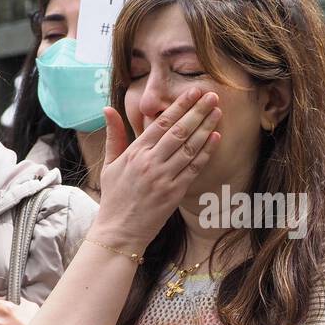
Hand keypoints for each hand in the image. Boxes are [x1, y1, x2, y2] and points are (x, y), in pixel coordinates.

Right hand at [91, 88, 220, 252]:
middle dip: (197, 111)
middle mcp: (150, 162)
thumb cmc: (115, 197)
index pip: (161, 123)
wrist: (119, 231)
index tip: (193, 93)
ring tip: (217, 112)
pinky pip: (193, 168)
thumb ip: (113, 135)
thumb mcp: (109, 164)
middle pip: (179, 131)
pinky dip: (206, 152)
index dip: (180, 106)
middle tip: (212, 96)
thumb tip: (108, 109)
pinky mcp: (174, 193)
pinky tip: (215, 138)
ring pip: (189, 147)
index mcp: (135, 152)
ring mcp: (163, 178)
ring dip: (206, 128)